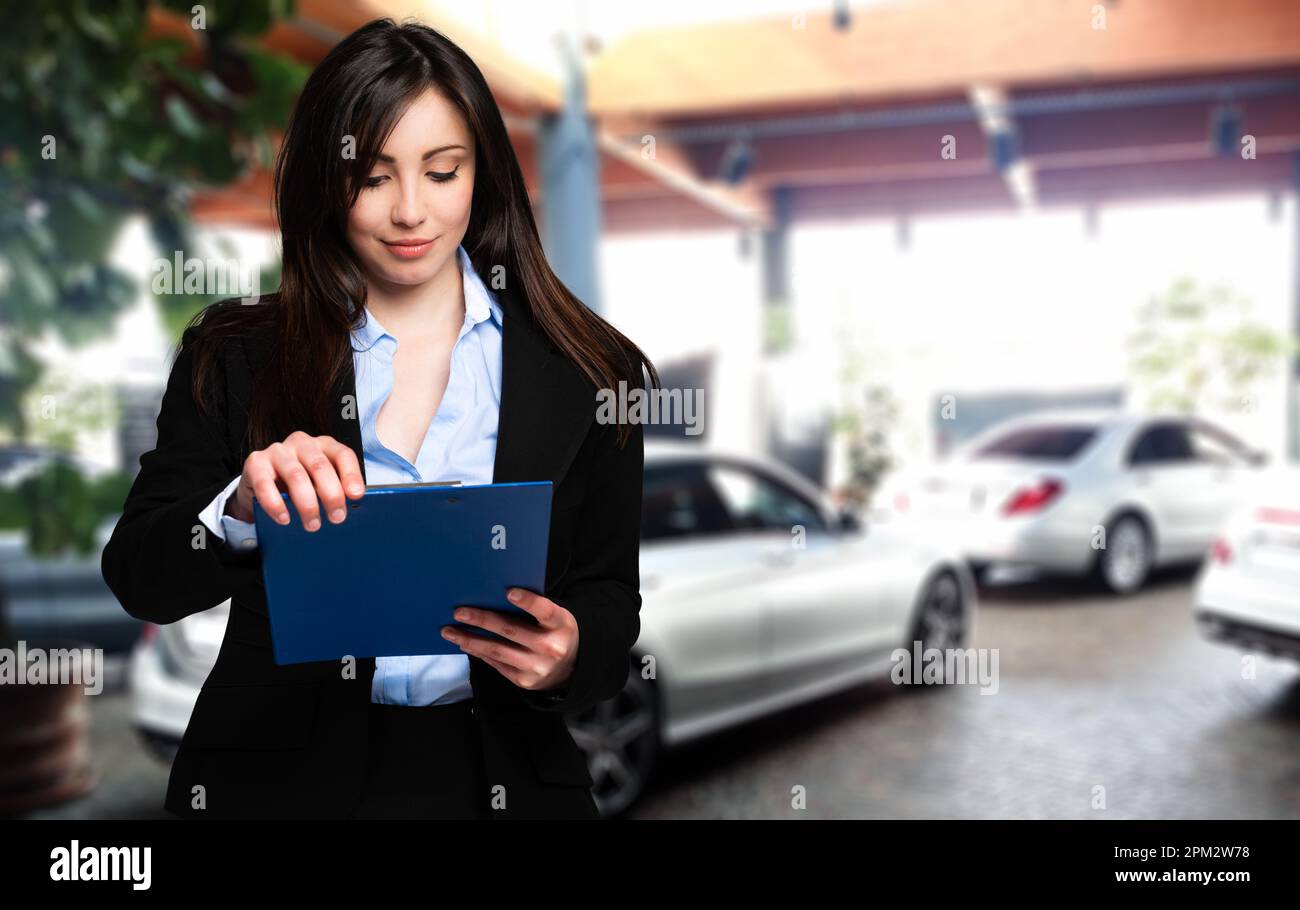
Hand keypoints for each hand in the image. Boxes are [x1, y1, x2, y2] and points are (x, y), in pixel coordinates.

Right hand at [226, 431, 364, 529]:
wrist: (260, 487)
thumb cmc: (299, 485)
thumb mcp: (319, 485)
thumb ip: (334, 491)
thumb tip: (347, 512)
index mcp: (324, 445)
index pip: (343, 454)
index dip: (351, 475)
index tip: (356, 495)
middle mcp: (302, 443)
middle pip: (320, 466)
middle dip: (331, 494)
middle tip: (337, 517)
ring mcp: (278, 451)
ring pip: (296, 476)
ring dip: (307, 503)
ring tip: (312, 524)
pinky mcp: (256, 462)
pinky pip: (266, 484)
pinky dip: (276, 504)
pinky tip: (284, 518)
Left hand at [441, 587, 577, 692]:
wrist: (571, 668)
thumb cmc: (555, 632)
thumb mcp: (555, 617)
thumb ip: (534, 609)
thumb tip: (494, 596)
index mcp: (561, 624)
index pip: (545, 611)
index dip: (528, 602)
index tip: (509, 592)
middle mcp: (550, 647)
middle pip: (511, 631)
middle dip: (482, 620)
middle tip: (459, 612)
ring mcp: (536, 667)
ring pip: (497, 650)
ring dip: (470, 639)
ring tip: (450, 631)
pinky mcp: (524, 681)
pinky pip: (496, 664)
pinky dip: (478, 652)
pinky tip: (465, 644)